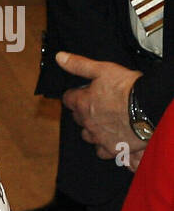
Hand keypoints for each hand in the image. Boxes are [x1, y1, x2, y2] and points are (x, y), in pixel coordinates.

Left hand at [57, 52, 144, 169]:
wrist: (150, 107)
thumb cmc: (128, 88)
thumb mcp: (103, 69)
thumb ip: (79, 65)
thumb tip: (60, 58)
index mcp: (82, 104)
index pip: (68, 99)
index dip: (75, 94)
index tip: (82, 92)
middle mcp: (87, 123)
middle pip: (78, 119)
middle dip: (84, 113)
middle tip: (98, 106)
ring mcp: (99, 137)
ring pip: (89, 137)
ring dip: (94, 131)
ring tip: (106, 124)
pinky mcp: (113, 149)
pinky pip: (105, 153)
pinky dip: (108, 148)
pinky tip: (115, 142)